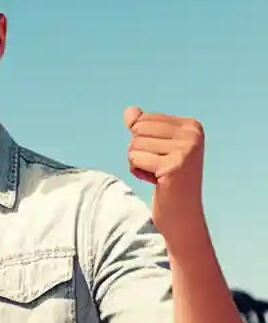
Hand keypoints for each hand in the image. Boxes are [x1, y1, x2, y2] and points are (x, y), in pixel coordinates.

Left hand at [124, 106, 207, 245]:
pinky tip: (155, 181)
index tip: (161, 157)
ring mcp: (186, 150)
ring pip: (134, 145)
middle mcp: (193, 134)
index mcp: (191, 125)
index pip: (143, 119)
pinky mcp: (174, 165)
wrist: (181, 212)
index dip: (142, 141)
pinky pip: (135, 159)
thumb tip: (129, 110)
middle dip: (138, 151)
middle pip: (138, 130)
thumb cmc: (165, 178)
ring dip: (138, 162)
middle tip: (157, 167)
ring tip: (157, 174)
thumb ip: (142, 126)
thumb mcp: (155, 148)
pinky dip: (138, 171)